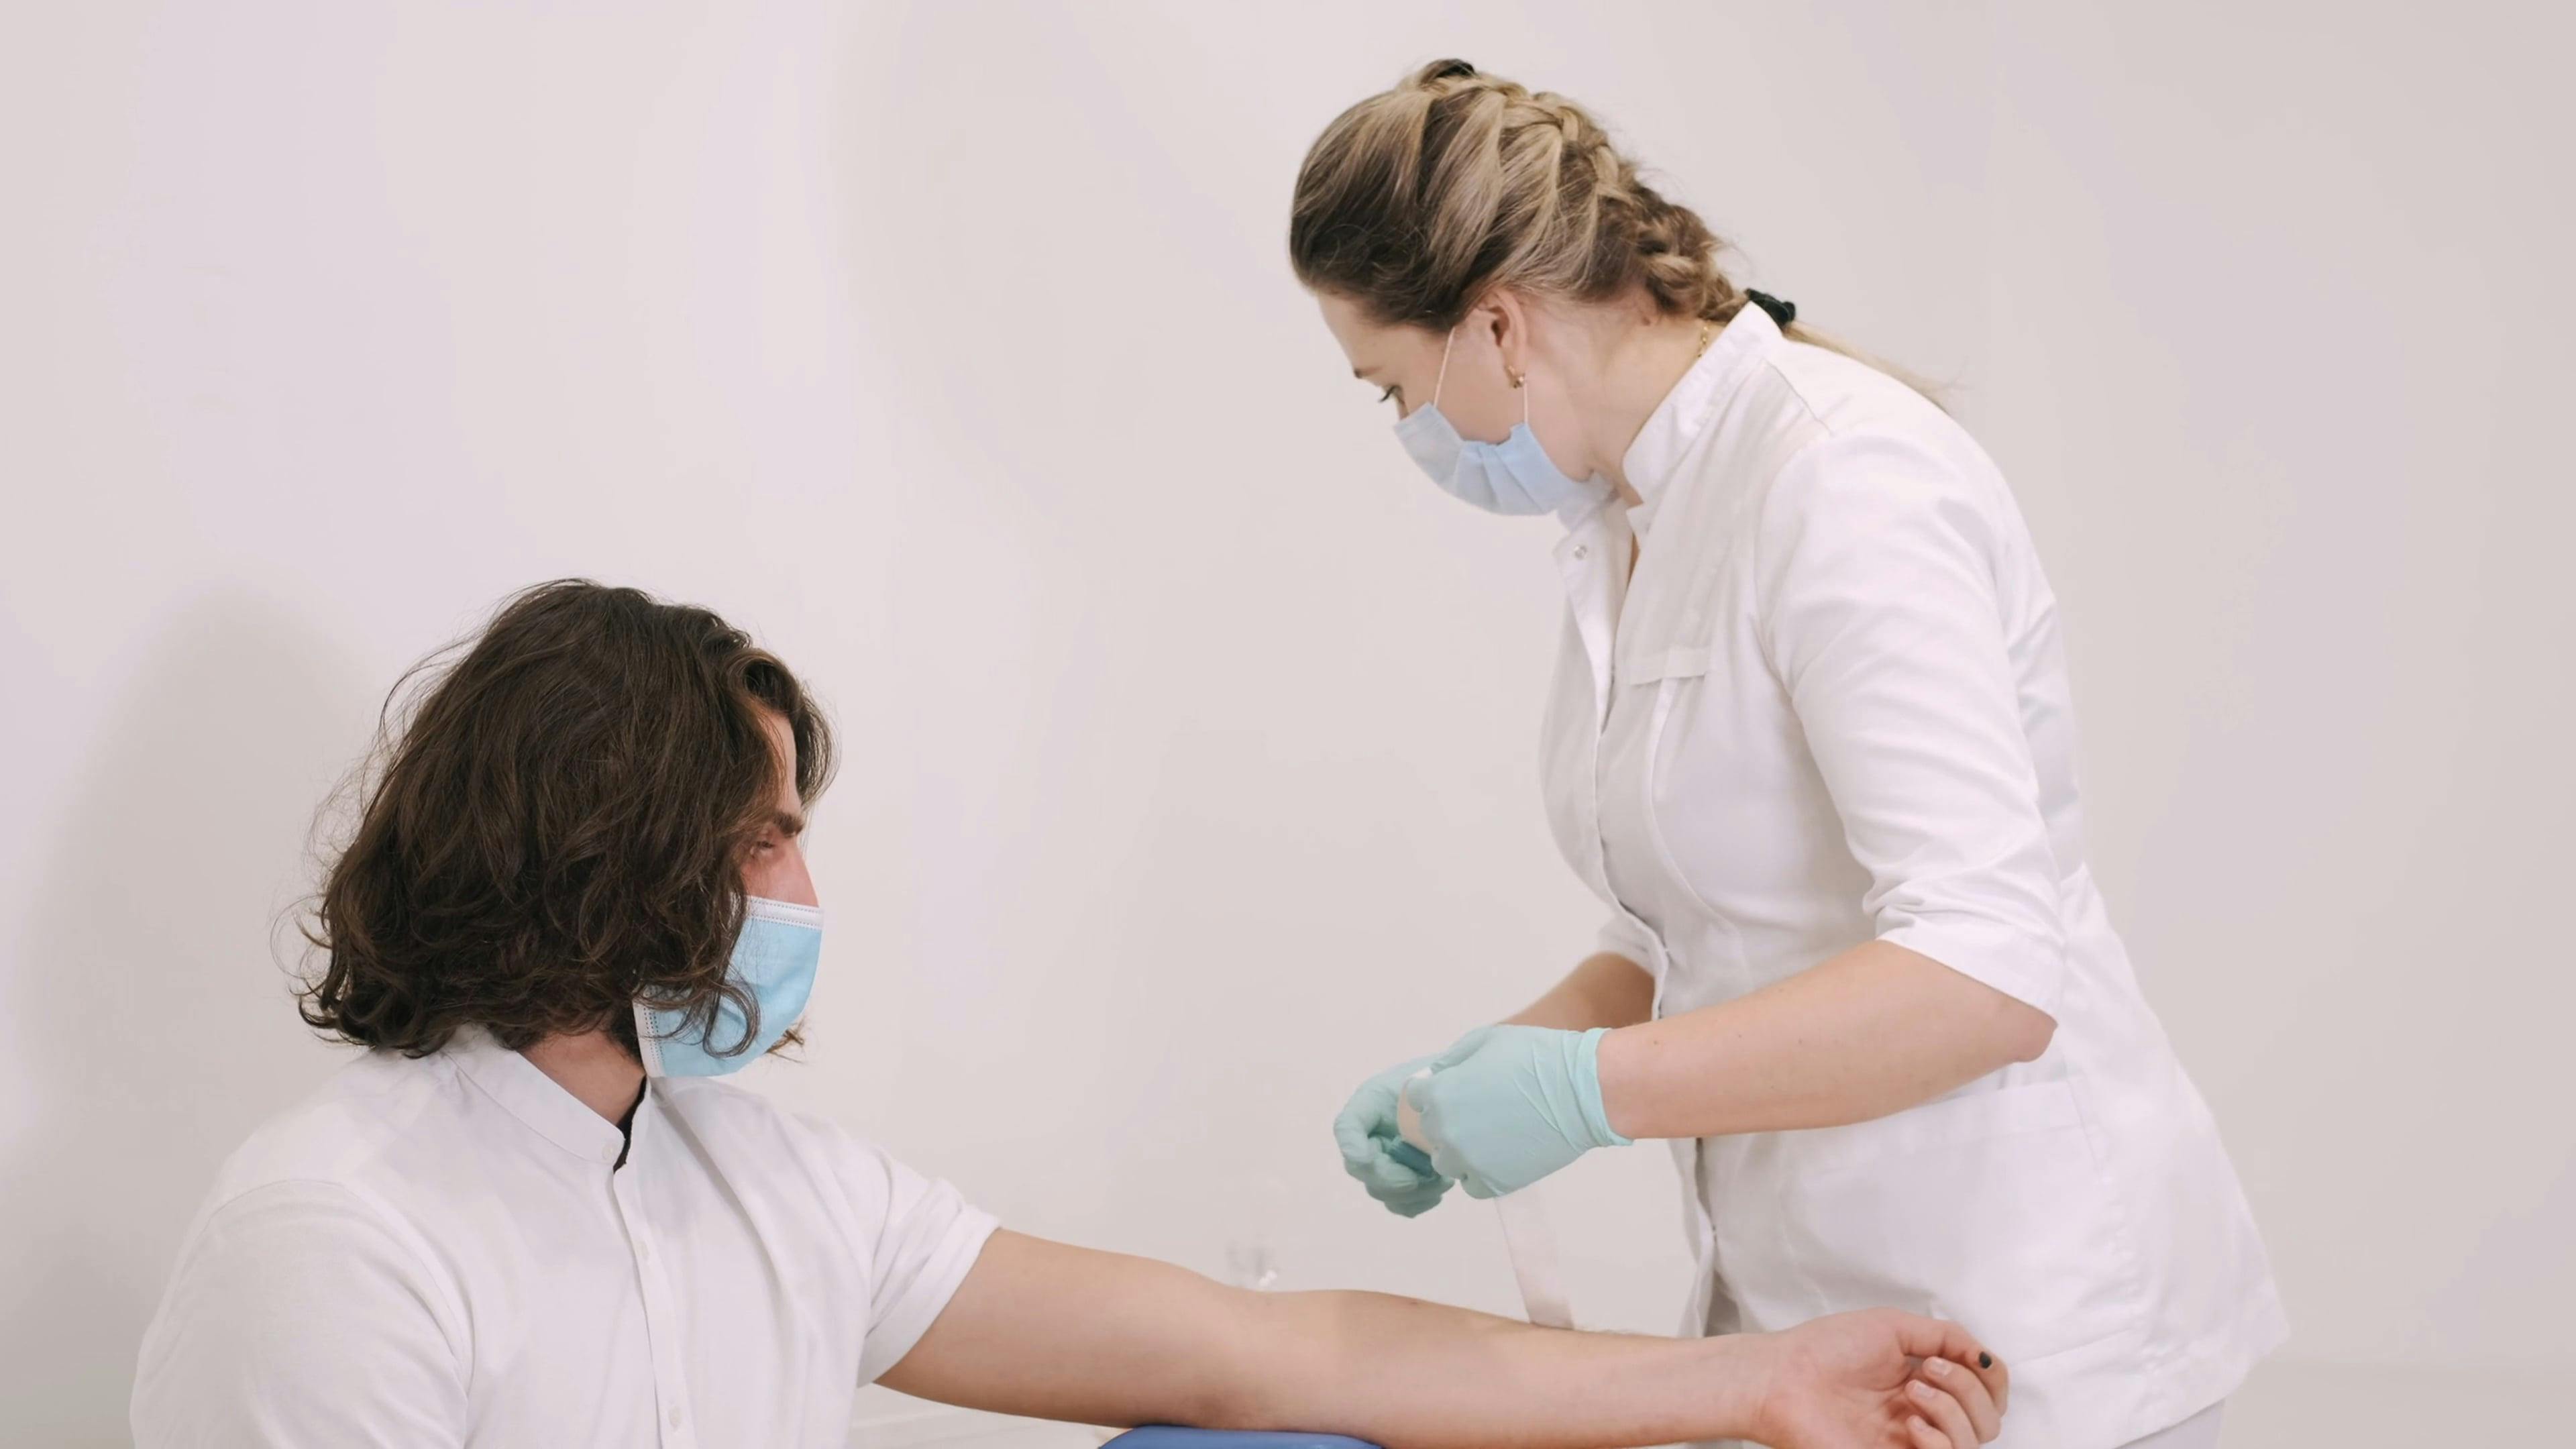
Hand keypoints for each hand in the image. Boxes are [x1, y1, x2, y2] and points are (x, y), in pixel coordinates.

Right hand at [1331, 1054, 1452, 1216]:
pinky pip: (1401, 1204)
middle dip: (1391, 1178)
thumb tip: (1410, 1119)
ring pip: (1381, 1192)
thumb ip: (1420, 1090)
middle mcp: (1370, 1135)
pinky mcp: (1402, 1180)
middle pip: (1362, 1169)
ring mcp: (1383, 1161)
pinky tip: (1440, 1185)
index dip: (1351, 1145)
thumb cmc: (1440, 1080)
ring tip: (1442, 1178)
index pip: (1347, 1127)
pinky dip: (1420, 1202)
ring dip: (1412, 1193)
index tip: (1366, 1157)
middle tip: (1421, 1177)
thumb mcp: (1429, 1077)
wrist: (1457, 1095)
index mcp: (1370, 1105)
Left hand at [1410, 1024, 1629, 1197]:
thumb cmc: (1535, 1056)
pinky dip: (1480, 1173)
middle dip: (1449, 1118)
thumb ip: (1452, 1060)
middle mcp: (1446, 1131)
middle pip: (1431, 1129)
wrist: (1581, 1092)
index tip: (1459, 1088)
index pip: (1416, 1097)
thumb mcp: (1485, 1040)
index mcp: (1440, 1093)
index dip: (1436, 1090)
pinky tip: (1500, 1156)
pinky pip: (1471, 1184)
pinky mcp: (1493, 1183)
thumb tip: (1435, 1076)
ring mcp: (1468, 1161)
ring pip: (1446, 1161)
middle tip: (1482, 1110)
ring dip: (1460, 1150)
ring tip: (1491, 1136)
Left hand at [1746, 1308, 2009, 1448]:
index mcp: (1926, 1381)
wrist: (1783, 1379)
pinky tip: (1909, 1423)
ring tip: (1912, 1391)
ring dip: (1952, 1410)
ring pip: (1974, 1441)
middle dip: (1969, 1388)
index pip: (1988, 1392)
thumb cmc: (1827, 1348)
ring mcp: (1911, 1441)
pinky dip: (1939, 1440)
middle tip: (1925, 1369)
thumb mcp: (1893, 1326)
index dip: (1995, 1379)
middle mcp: (1924, 1413)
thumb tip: (1987, 1356)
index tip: (1975, 1358)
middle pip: (1988, 1419)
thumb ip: (1946, 1336)